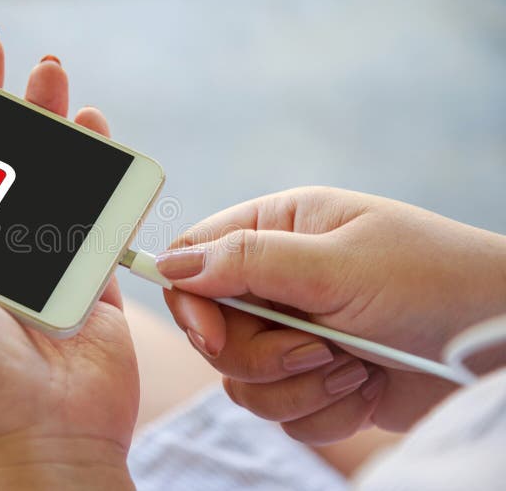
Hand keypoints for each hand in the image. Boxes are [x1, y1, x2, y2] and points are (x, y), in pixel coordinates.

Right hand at [159, 186, 505, 442]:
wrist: (500, 345)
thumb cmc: (434, 283)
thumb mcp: (338, 263)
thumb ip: (248, 260)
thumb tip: (168, 264)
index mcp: (279, 230)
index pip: (196, 258)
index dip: (190, 300)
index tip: (212, 334)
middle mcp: (279, 281)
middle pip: (214, 331)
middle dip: (263, 354)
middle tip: (318, 347)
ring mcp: (295, 333)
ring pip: (242, 380)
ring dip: (298, 385)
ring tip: (353, 365)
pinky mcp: (314, 380)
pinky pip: (281, 412)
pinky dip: (323, 409)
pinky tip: (365, 386)